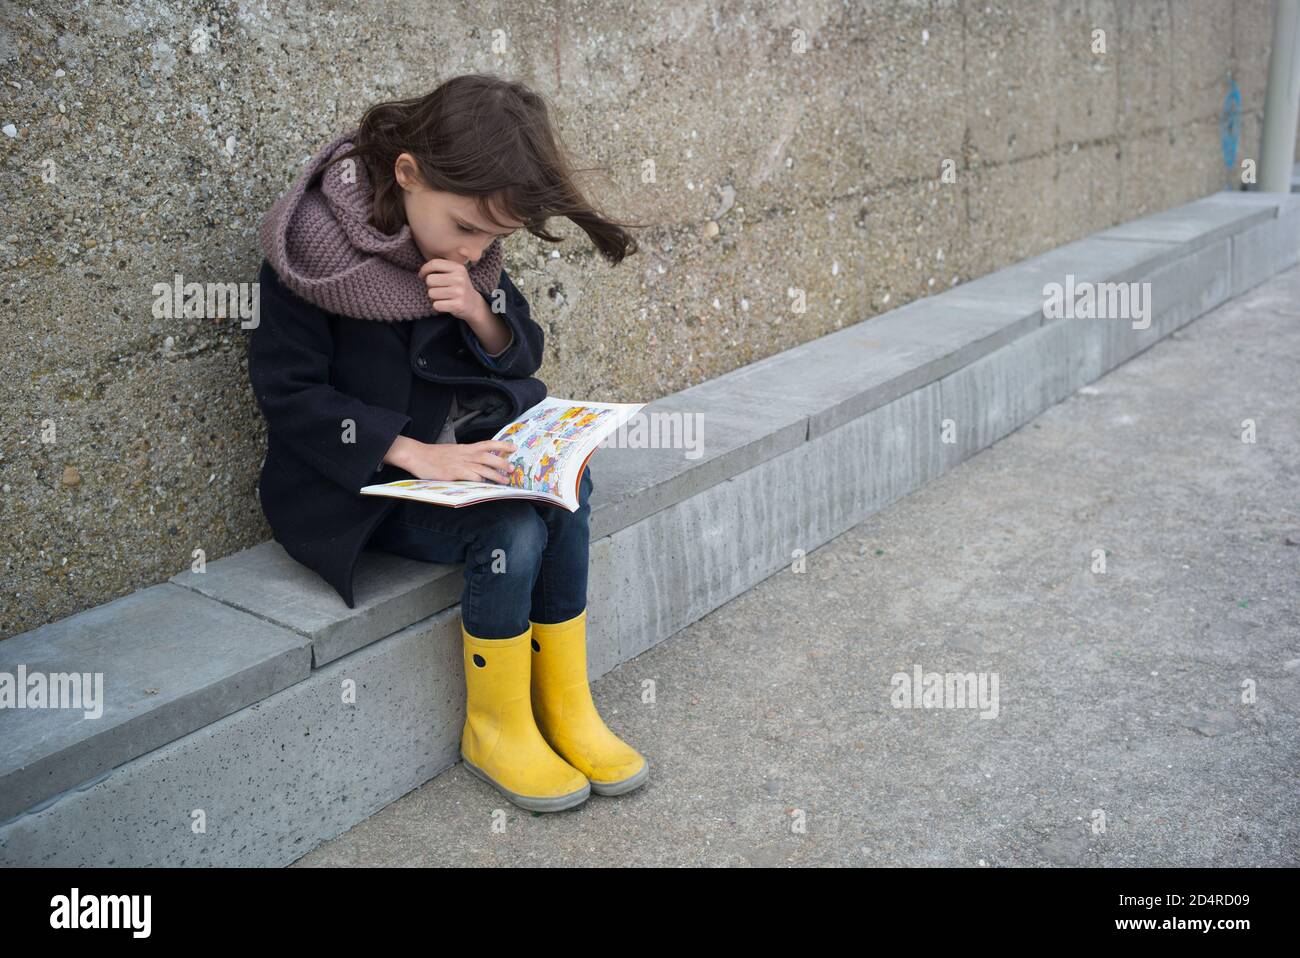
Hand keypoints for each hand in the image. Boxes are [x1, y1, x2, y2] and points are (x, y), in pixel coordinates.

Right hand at [383, 435, 518, 482]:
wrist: (416, 455)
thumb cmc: (433, 456)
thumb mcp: (453, 452)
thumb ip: (465, 456)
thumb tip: (477, 463)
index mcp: (465, 448)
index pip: (487, 444)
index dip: (502, 445)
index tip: (514, 446)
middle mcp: (465, 454)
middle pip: (488, 456)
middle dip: (502, 462)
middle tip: (513, 468)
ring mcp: (459, 463)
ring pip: (482, 468)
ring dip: (495, 474)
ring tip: (505, 480)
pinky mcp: (453, 473)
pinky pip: (470, 476)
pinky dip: (479, 480)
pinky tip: (485, 484)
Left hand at [418, 258, 484, 322]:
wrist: (473, 304)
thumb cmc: (458, 287)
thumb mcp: (454, 273)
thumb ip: (440, 267)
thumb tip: (422, 271)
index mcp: (458, 268)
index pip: (434, 263)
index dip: (424, 270)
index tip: (422, 275)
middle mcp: (460, 279)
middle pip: (430, 280)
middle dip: (430, 286)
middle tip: (438, 288)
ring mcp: (459, 292)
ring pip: (431, 293)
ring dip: (434, 297)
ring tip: (443, 296)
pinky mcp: (458, 305)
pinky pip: (436, 305)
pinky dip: (438, 306)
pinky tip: (446, 304)